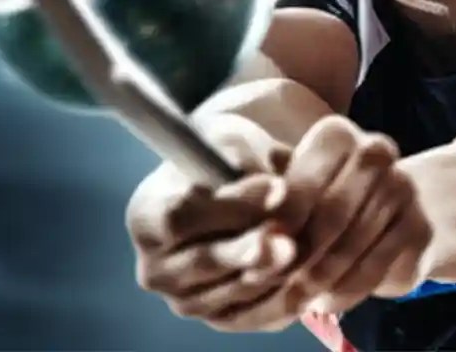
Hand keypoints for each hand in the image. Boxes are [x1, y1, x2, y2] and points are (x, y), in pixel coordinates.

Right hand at [125, 105, 297, 330]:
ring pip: (237, 288)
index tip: (278, 189)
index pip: (179, 217)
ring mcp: (186, 298)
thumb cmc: (228, 154)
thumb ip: (245, 159)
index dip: (231, 205)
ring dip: (276, 268)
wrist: (233, 186)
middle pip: (206, 262)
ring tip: (304, 244)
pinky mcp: (220, 317)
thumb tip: (276, 191)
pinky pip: (258, 311)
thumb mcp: (231, 139)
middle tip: (290, 237)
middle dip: (255, 247)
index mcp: (146, 217)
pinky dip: (286, 289)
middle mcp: (156, 267)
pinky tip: (309, 265)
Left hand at [216, 115, 434, 330]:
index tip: (257, 253)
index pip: (302, 183)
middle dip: (298, 255)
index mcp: (336, 135)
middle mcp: (376, 152)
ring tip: (293, 298)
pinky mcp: (419, 227)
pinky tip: (324, 301)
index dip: (278, 223)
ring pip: (351, 245)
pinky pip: (374, 268)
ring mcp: (403, 188)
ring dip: (318, 278)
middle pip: (328, 215)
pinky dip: (344, 291)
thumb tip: (245, 216)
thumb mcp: (292, 189)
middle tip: (273, 284)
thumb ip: (270, 199)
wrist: (393, 213)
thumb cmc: (324, 200)